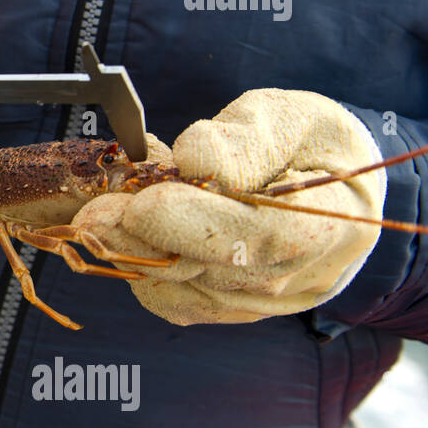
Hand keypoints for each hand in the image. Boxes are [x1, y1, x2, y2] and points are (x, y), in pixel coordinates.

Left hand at [72, 89, 386, 324]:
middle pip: (212, 269)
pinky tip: (128, 232)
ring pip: (185, 288)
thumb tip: (197, 161)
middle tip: (92, 213)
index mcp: (335, 222)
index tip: (143, 205)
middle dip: (143, 239)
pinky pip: (175, 301)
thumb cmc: (309, 144)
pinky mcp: (230, 309)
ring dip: (133, 252)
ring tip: (100, 213)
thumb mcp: (293, 118)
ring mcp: (266, 302)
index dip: (198, 224)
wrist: (328, 186)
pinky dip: (143, 270)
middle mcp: (303, 277)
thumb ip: (247, 138)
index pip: (264, 236)